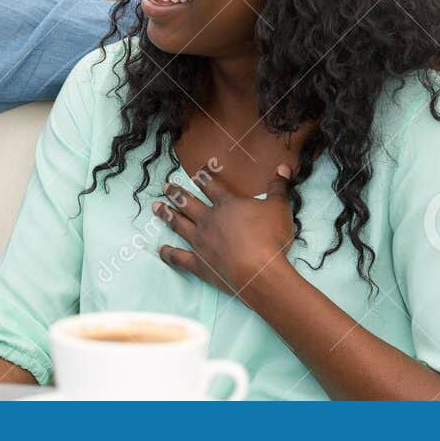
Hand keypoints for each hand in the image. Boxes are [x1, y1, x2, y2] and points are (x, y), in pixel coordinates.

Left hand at [154, 165, 297, 296]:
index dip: (203, 176)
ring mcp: (200, 242)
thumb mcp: (280, 208)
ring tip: (155, 206)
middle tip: (165, 186)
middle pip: (188, 202)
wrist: (259, 273)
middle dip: (176, 192)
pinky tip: (160, 250)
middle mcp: (209, 220)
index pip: (211, 186)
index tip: (195, 171)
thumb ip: (279, 187)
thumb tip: (284, 167)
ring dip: (167, 214)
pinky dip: (168, 253)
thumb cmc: (270, 238)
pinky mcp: (198, 264)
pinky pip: (178, 257)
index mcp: (227, 204)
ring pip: (179, 224)